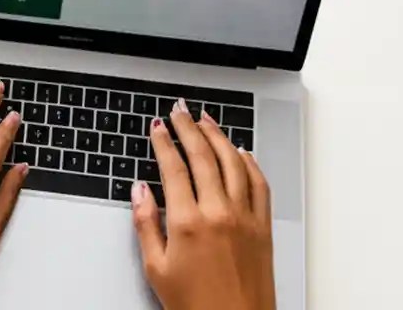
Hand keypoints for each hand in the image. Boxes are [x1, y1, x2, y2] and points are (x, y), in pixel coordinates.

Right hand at [132, 99, 275, 309]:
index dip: (163, 142)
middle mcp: (219, 213)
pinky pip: (259, 184)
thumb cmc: (197, 307)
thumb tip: (139, 191)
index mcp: (188, 222)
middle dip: (188, 128)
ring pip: (233, 163)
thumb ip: (146, 224)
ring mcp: (245, 217)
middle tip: (179, 111)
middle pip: (203, 156)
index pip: (173, 168)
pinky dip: (249, 163)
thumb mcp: (156, 268)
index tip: (157, 127)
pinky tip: (241, 152)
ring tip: (206, 120)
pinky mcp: (263, 227)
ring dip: (218, 136)